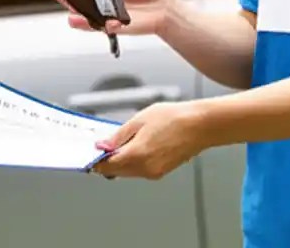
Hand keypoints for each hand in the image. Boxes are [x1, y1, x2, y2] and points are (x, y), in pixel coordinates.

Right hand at [61, 0, 173, 35]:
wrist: (162, 7)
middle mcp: (99, 5)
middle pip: (78, 4)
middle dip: (68, 1)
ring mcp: (106, 18)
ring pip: (87, 19)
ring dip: (79, 17)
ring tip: (72, 14)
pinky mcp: (116, 28)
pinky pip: (106, 27)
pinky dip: (105, 25)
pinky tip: (106, 22)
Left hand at [92, 101, 207, 179]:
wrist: (200, 125)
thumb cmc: (173, 118)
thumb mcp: (139, 120)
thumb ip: (118, 136)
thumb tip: (102, 146)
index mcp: (137, 155)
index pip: (107, 166)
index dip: (96, 161)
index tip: (89, 155)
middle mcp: (145, 169)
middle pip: (116, 171)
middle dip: (107, 161)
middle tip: (102, 147)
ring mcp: (155, 172)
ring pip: (128, 172)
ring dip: (120, 161)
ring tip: (120, 143)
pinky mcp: (162, 171)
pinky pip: (140, 170)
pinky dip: (133, 162)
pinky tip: (135, 147)